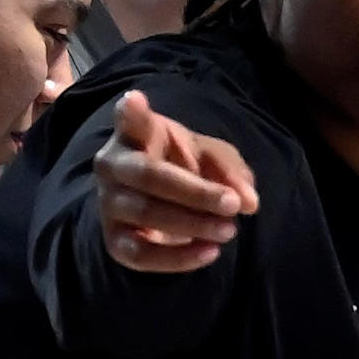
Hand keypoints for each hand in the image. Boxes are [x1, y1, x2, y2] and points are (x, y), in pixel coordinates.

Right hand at [96, 89, 257, 273]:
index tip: (135, 101)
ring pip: (146, 213)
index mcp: (135, 133)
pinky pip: (140, 254)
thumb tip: (249, 202)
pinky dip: (177, 258)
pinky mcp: (114, 239)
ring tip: (229, 230)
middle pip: (148, 175)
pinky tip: (210, 252)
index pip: (129, 119)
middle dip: (195, 192)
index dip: (131, 112)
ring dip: (193, 224)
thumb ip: (230, 172)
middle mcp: (113, 164)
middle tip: (233, 204)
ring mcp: (109, 202)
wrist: (161, 204)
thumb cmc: (185, 168)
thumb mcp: (212, 159)